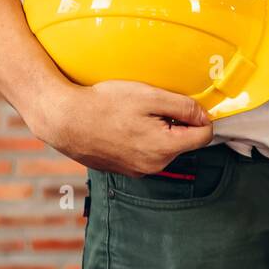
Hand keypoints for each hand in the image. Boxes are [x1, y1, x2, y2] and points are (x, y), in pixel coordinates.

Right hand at [29, 80, 213, 176]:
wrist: (62, 120)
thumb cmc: (105, 104)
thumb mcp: (150, 96)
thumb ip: (183, 107)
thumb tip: (205, 116)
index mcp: (165, 148)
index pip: (205, 136)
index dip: (200, 117)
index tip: (184, 105)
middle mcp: (155, 166)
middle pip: (184, 143)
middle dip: (175, 124)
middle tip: (150, 108)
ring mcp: (138, 172)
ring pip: (164, 148)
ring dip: (158, 132)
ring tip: (133, 117)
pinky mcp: (124, 170)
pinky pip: (145, 154)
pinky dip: (141, 141)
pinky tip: (122, 127)